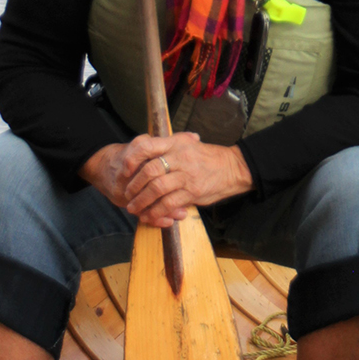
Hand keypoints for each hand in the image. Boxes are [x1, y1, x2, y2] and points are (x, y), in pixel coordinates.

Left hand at [78, 132, 252, 228]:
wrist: (233, 168)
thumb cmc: (208, 157)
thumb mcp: (188, 144)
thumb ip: (168, 147)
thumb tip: (145, 149)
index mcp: (175, 144)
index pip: (146, 147)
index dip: (132, 159)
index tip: (125, 170)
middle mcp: (179, 158)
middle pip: (148, 171)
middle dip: (133, 186)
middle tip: (127, 194)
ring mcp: (186, 176)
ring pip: (156, 189)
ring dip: (141, 201)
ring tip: (133, 208)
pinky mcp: (192, 192)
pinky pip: (169, 204)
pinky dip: (156, 212)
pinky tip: (150, 216)